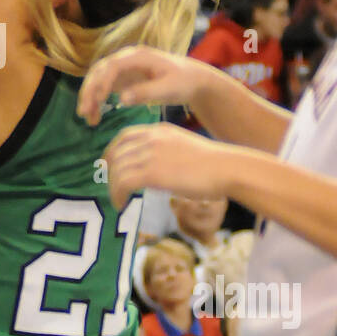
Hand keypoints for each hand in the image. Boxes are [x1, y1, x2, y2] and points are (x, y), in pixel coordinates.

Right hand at [78, 45, 208, 124]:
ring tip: (88, 119)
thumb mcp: (169, 88)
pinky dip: (97, 102)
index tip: (99, 101)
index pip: (113, 66)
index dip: (103, 82)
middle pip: (99, 71)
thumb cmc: (183, 82)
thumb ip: (146, 92)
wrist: (192, 80)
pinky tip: (95, 118)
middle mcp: (126, 58)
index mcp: (138, 56)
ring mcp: (123, 69)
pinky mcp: (122, 79)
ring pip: (97, 80)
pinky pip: (103, 89)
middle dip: (89, 91)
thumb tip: (122, 98)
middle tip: (83, 112)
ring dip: (89, 98)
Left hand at [105, 123, 230, 211]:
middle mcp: (151, 139)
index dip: (112, 151)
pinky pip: (123, 182)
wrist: (227, 169)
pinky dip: (117, 194)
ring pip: (117, 169)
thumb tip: (156, 168)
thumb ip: (166, 152)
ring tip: (118, 200)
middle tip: (112, 187)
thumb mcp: (184, 147)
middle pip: (117, 153)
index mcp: (159, 131)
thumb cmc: (213, 165)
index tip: (110, 166)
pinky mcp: (153, 173)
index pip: (125, 136)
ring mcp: (151, 155)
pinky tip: (121, 204)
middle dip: (109, 171)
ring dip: (113, 187)